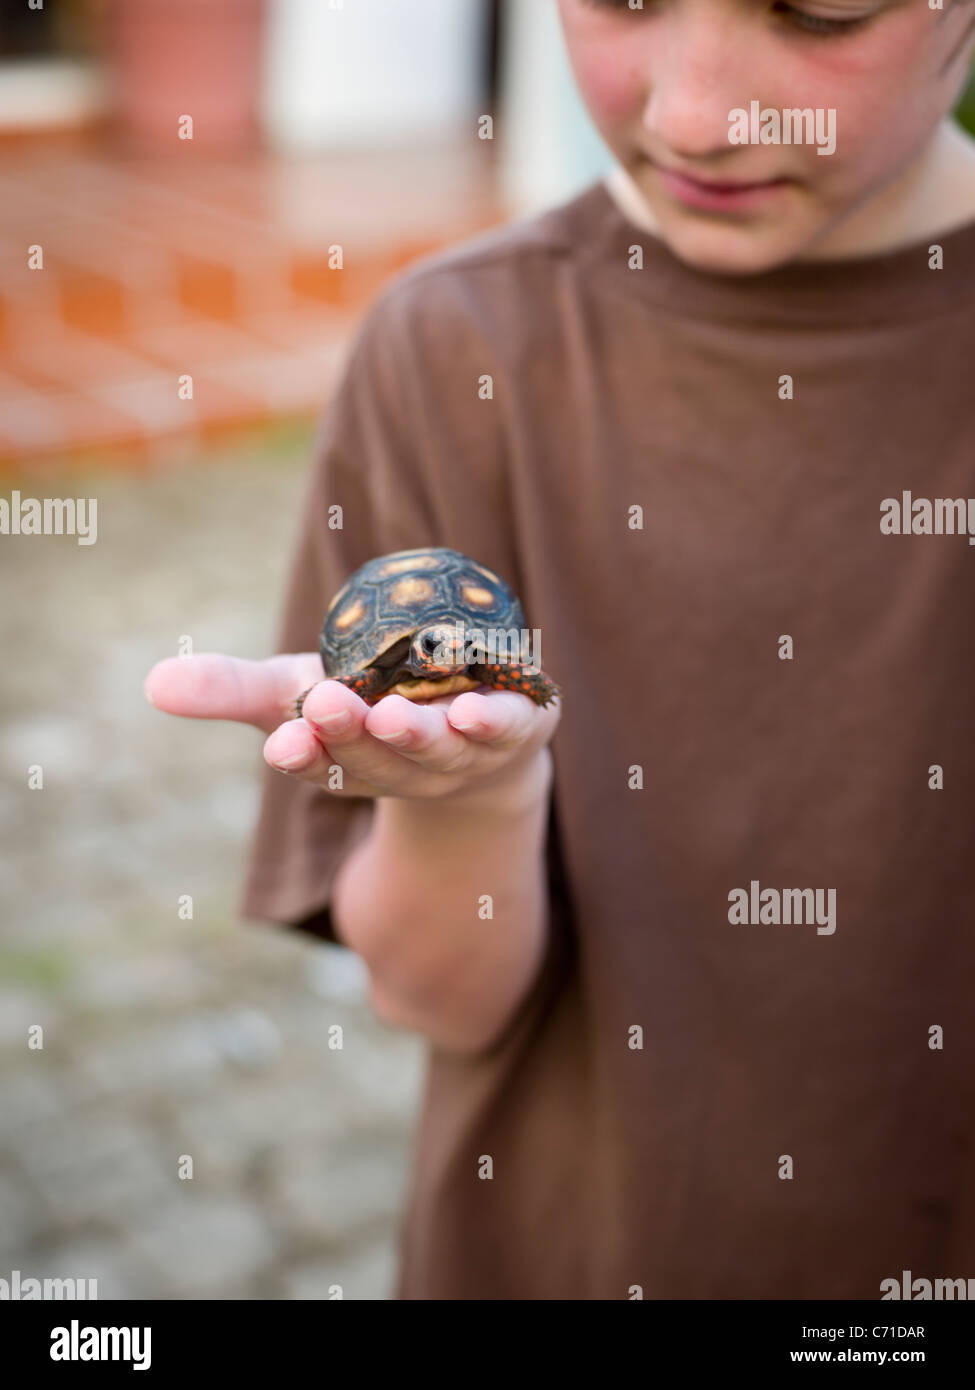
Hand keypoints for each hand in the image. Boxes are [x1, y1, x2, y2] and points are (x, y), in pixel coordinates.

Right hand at [144, 653, 560, 804]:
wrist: (477, 737)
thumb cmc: (371, 708)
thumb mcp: (298, 692)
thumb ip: (233, 689)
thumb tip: (153, 684)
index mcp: (348, 759)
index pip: (316, 760)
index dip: (301, 753)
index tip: (282, 744)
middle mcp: (405, 765)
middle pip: (375, 753)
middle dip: (352, 733)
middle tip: (328, 705)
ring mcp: (465, 753)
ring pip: (438, 748)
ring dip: (415, 736)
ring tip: (393, 715)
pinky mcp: (517, 729)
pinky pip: (507, 728)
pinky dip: (490, 723)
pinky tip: (472, 710)